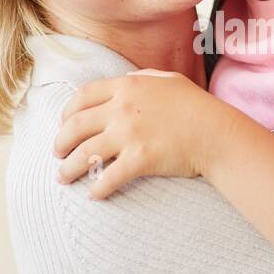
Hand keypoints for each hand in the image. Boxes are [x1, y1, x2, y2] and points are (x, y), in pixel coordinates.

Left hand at [53, 70, 233, 198]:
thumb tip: (125, 80)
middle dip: (60, 142)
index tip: (62, 124)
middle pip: (75, 126)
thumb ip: (143, 77)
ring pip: (84, 153)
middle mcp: (122, 109)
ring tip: (63, 178)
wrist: (217, 132)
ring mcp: (129, 134)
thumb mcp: (168, 79)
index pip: (82, 96)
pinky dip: (96, 188)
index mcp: (127, 86)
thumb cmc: (197, 106)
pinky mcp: (140, 159)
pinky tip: (93, 195)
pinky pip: (108, 177)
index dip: (66, 112)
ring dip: (68, 168)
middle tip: (57, 154)